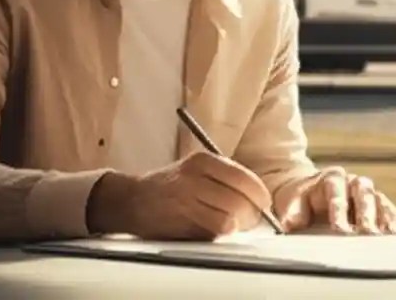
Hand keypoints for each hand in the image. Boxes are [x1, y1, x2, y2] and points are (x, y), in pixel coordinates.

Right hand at [87, 151, 273, 239]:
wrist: (132, 199)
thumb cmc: (171, 185)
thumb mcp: (197, 169)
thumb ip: (226, 178)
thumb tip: (259, 198)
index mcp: (203, 161)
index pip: (244, 178)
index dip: (259, 194)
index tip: (264, 202)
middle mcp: (194, 179)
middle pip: (239, 201)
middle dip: (252, 214)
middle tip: (251, 218)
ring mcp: (186, 202)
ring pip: (228, 220)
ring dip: (236, 226)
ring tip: (232, 224)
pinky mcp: (180, 223)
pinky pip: (212, 232)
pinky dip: (218, 234)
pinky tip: (212, 227)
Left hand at [275, 166, 395, 234]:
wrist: (306, 190)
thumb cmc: (299, 198)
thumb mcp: (290, 202)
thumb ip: (292, 211)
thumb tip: (293, 222)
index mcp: (330, 178)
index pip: (337, 192)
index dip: (339, 210)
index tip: (340, 229)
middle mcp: (351, 181)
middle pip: (362, 192)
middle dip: (365, 213)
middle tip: (367, 232)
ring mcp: (364, 190)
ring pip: (377, 198)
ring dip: (382, 215)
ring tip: (387, 233)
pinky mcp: (374, 201)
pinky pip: (386, 206)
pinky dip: (391, 217)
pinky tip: (395, 230)